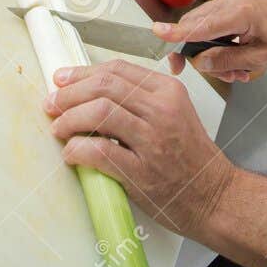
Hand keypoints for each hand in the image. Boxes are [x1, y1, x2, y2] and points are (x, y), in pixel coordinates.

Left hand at [44, 59, 235, 238]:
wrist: (214, 196)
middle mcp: (162, 110)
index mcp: (168, 91)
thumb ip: (140, 99)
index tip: (62, 80)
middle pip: (104, 86)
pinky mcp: (142, 172)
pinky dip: (77, 149)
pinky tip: (71, 153)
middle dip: (69, 93)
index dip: (82, 73)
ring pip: (99, 112)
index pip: (117, 69)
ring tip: (58, 128)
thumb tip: (91, 92)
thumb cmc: (191, 158)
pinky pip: (100, 151)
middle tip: (52, 104)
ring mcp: (153, 141)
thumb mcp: (174, 114)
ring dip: (69, 119)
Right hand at [152, 0, 266, 82]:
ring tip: (236, 71)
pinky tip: (234, 60)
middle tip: (221, 75)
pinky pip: (207, 27)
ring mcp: (223, 1)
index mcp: (239, 13)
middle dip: (198, 56)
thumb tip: (200, 62)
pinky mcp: (222, 5)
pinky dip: (215, 46)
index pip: (202, 25)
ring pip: (199, 30)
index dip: (178, 33)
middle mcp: (226, 1)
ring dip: (210, 54)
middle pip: (194, 28)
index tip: (157, 33)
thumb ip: (229, 60)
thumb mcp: (262, 56)